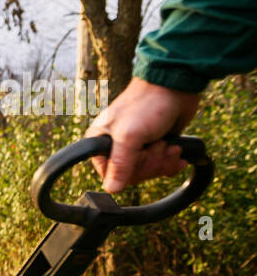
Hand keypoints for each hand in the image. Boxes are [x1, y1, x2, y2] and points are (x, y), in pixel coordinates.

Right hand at [84, 78, 199, 193]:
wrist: (175, 85)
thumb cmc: (147, 104)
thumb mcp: (129, 136)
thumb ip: (120, 164)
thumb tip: (111, 190)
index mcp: (99, 143)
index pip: (110, 175)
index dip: (129, 172)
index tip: (141, 155)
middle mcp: (115, 146)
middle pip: (131, 176)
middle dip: (150, 164)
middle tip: (158, 146)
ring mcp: (136, 147)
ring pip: (148, 172)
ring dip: (163, 161)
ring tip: (169, 145)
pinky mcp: (154, 145)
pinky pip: (160, 167)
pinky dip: (171, 162)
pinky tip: (176, 151)